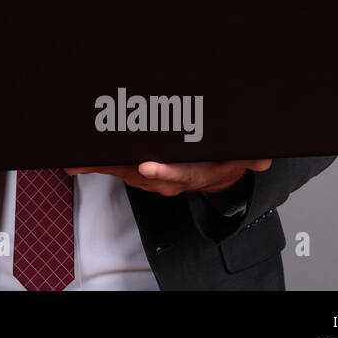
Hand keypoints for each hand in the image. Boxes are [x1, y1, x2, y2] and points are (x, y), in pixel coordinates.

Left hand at [63, 159, 271, 195]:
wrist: (214, 175)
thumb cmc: (220, 160)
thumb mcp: (238, 158)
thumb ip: (248, 158)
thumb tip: (262, 161)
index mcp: (193, 174)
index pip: (178, 173)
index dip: (163, 171)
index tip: (147, 167)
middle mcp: (168, 179)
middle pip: (141, 173)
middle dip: (117, 166)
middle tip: (92, 160)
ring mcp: (151, 177)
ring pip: (124, 171)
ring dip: (101, 165)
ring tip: (78, 159)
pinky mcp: (136, 171)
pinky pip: (114, 167)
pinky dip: (96, 164)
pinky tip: (75, 161)